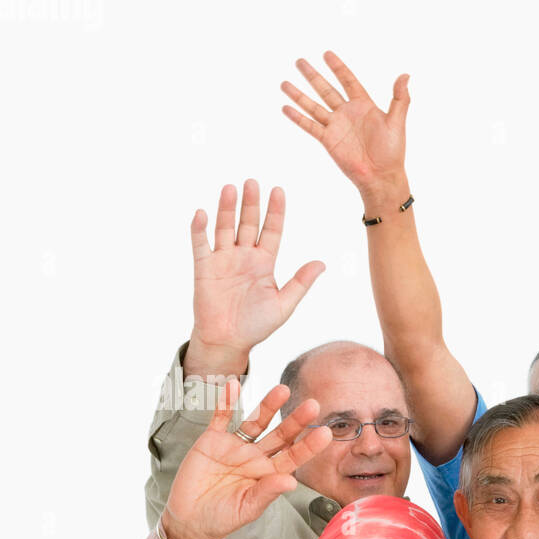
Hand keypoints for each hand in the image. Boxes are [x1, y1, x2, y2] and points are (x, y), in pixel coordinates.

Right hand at [161, 382, 331, 538]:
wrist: (190, 519)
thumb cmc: (222, 518)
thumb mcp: (246, 508)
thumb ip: (266, 493)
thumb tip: (290, 482)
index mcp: (270, 474)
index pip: (294, 457)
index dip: (309, 445)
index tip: (325, 433)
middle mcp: (257, 457)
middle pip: (281, 435)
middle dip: (296, 421)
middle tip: (313, 405)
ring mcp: (236, 447)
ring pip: (256, 422)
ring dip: (268, 406)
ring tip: (282, 389)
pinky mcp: (212, 441)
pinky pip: (221, 417)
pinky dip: (226, 402)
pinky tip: (233, 386)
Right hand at [187, 181, 324, 374]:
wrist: (229, 341)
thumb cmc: (257, 325)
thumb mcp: (284, 304)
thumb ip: (301, 283)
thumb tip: (322, 263)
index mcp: (264, 263)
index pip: (271, 231)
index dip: (275, 212)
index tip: (278, 190)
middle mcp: (244, 256)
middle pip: (248, 223)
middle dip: (251, 203)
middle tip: (252, 182)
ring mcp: (223, 259)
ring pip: (225, 228)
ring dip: (226, 208)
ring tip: (230, 188)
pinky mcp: (204, 267)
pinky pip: (201, 244)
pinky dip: (200, 229)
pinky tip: (203, 213)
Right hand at [282, 51, 409, 197]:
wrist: (381, 177)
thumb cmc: (392, 152)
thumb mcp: (397, 122)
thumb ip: (400, 99)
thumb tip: (405, 75)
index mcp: (364, 106)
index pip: (348, 81)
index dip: (338, 68)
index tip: (327, 54)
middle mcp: (347, 113)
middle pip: (326, 89)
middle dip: (313, 76)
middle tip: (299, 62)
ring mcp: (336, 126)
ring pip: (313, 106)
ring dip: (299, 95)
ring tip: (284, 83)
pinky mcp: (329, 140)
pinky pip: (310, 126)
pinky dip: (298, 117)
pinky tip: (286, 108)